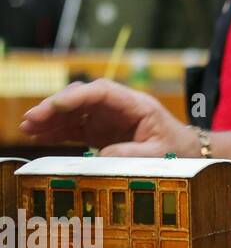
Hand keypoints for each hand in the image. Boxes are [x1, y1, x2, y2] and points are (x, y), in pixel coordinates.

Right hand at [20, 79, 198, 157]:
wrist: (186, 151)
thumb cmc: (177, 148)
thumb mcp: (160, 154)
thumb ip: (133, 154)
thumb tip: (102, 155)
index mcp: (135, 104)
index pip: (101, 92)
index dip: (75, 97)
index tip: (54, 107)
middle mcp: (118, 107)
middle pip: (82, 97)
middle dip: (55, 106)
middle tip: (31, 120)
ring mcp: (107, 117)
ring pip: (74, 111)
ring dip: (51, 118)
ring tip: (28, 129)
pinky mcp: (100, 130)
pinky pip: (75, 126)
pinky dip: (57, 130)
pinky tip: (39, 136)